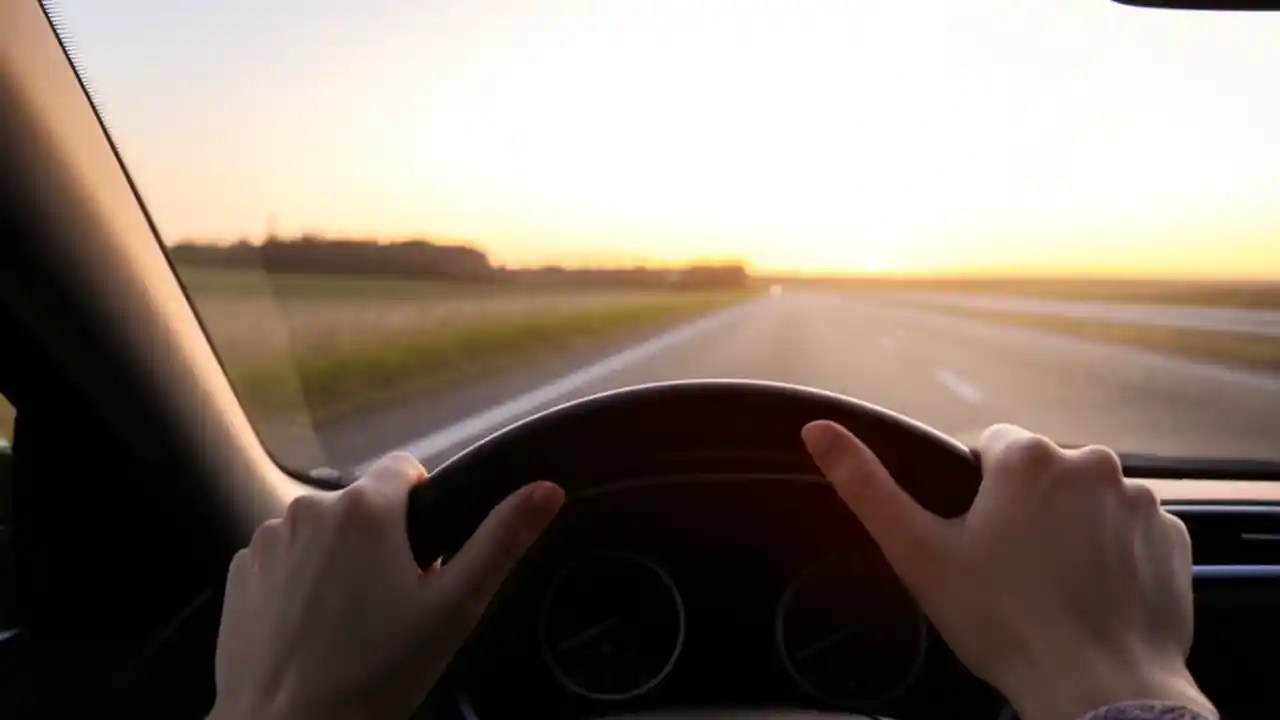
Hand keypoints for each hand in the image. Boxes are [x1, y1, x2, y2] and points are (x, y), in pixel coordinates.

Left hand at [209, 453, 564, 719]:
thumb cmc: (376, 673)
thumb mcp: (454, 608)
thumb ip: (502, 540)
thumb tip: (548, 490)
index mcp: (366, 507)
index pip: (406, 468)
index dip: (423, 509)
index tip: (423, 560)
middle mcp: (310, 507)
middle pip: (364, 503)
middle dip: (381, 539)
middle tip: (392, 603)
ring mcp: (269, 537)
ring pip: (324, 529)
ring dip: (339, 557)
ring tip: (349, 621)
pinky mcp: (241, 569)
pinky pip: (285, 555)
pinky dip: (300, 578)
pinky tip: (311, 626)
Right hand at [801, 421, 1214, 719]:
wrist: (1097, 687)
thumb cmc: (1001, 621)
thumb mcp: (918, 553)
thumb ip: (866, 485)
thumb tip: (816, 429)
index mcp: (1027, 456)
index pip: (991, 447)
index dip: (977, 493)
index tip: (977, 541)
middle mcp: (1091, 462)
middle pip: (1042, 473)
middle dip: (1026, 509)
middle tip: (1010, 570)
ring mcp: (1140, 500)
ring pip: (1087, 501)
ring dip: (1070, 528)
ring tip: (1053, 588)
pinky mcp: (1173, 538)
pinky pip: (1131, 531)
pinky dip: (1113, 553)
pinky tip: (1092, 594)